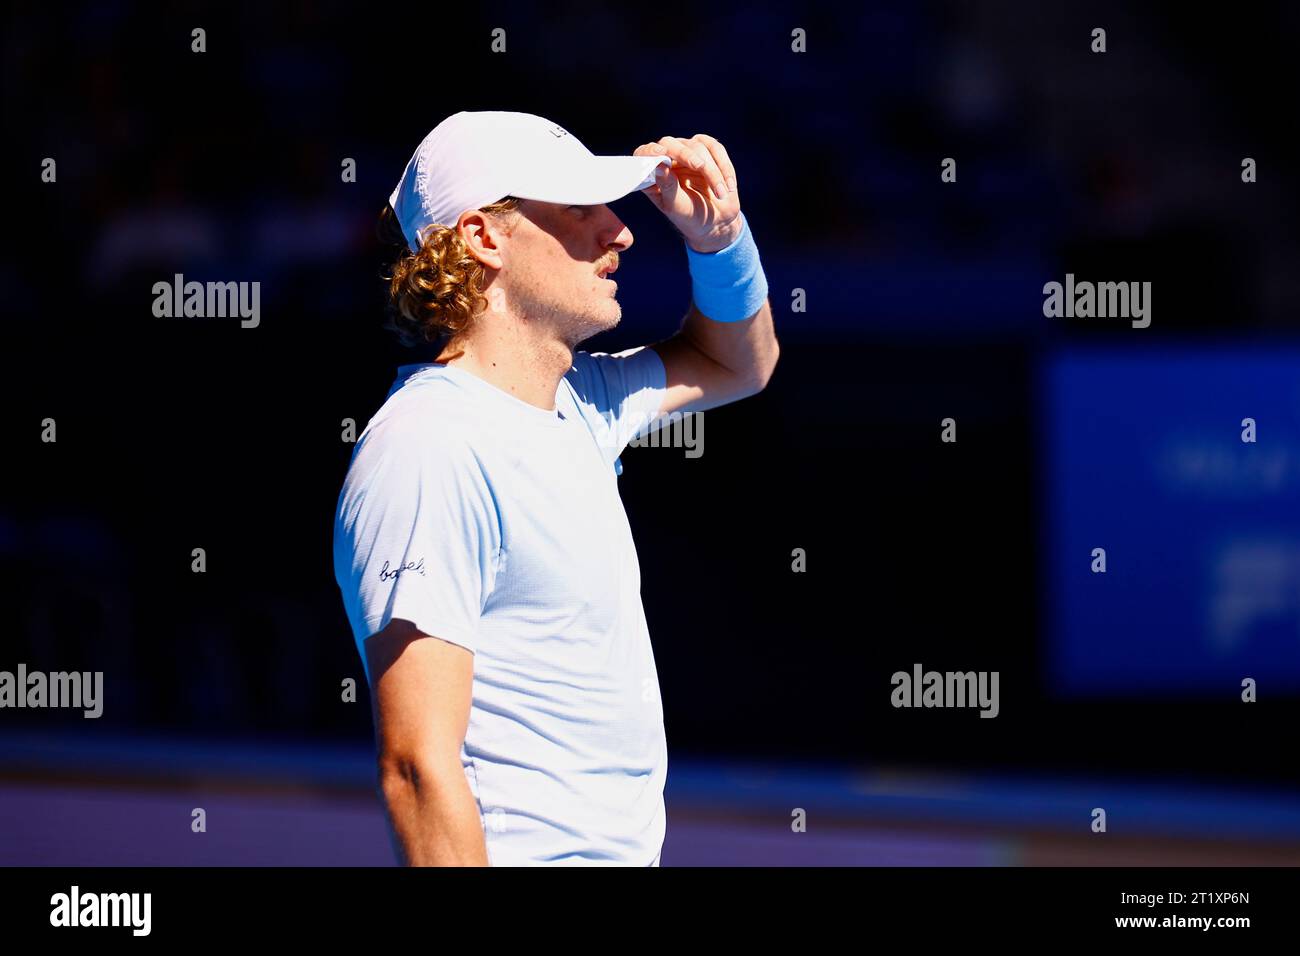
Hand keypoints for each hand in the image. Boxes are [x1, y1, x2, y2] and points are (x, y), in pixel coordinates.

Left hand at [634, 134, 741, 252]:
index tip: (659, 154)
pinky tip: (729, 186)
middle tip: (700, 166)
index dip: (649, 151)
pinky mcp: (708, 151)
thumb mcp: (677, 206)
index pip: (644, 153)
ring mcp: (688, 152)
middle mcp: (668, 158)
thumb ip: (667, 187)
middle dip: (686, 154)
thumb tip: (659, 166)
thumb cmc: (691, 216)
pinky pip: (716, 148)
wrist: (716, 222)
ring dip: (713, 171)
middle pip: (671, 144)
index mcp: (654, 174)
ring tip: (721, 194)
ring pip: (698, 147)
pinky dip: (724, 167)